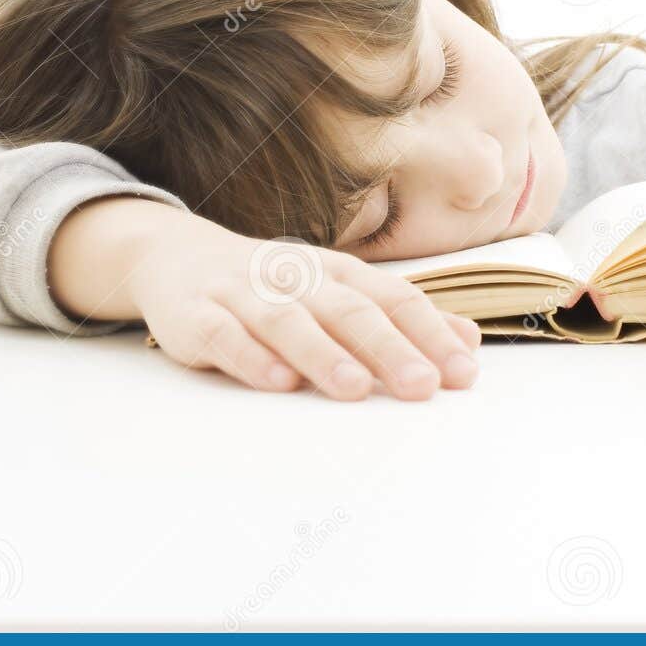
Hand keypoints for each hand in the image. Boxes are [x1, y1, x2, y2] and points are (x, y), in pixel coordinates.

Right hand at [50, 197, 481, 400]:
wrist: (176, 258)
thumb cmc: (274, 287)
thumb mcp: (339, 293)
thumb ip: (401, 317)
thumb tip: (468, 340)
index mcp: (335, 272)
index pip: (392, 298)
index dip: (429, 333)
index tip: (462, 372)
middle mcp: (295, 277)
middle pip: (347, 310)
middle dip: (388, 348)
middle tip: (422, 385)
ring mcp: (243, 294)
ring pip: (287, 321)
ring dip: (322, 354)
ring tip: (355, 387)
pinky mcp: (196, 316)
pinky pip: (224, 336)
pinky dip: (250, 357)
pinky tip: (277, 382)